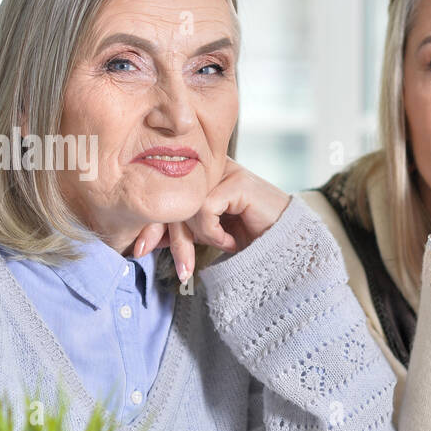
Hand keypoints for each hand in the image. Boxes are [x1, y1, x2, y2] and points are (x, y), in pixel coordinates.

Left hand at [131, 157, 290, 280]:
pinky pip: (204, 208)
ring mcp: (224, 171)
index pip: (167, 195)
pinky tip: (231, 241)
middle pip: (172, 199)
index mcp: (203, 176)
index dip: (152, 223)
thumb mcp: (209, 234)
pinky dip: (214, 232)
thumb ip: (183, 230)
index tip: (141, 249)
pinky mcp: (236, 181)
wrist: (290, 245)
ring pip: (186, 205)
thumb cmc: (253, 238)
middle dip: (165, 234)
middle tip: (163, 262)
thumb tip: (144, 240)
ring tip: (222, 245)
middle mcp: (211, 168)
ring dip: (200, 235)